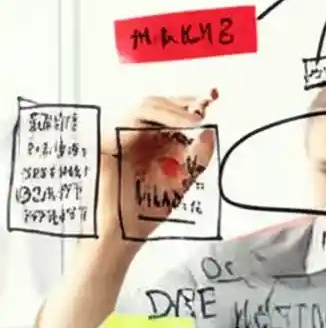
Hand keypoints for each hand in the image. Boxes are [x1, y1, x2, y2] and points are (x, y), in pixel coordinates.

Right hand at [101, 91, 218, 239]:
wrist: (123, 232)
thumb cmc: (148, 211)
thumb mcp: (184, 180)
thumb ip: (199, 157)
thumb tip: (209, 132)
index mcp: (155, 142)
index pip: (171, 113)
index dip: (191, 102)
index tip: (213, 95)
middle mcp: (138, 135)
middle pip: (159, 103)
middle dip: (184, 101)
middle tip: (205, 104)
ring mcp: (122, 136)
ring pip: (147, 105)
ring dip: (175, 109)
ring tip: (196, 119)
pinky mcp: (110, 140)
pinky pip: (132, 118)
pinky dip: (159, 117)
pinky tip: (181, 125)